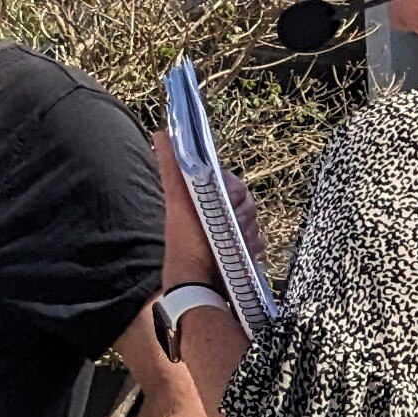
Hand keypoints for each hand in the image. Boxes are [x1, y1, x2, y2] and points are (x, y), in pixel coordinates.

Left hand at [157, 141, 261, 300]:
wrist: (198, 284)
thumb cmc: (186, 241)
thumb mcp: (177, 199)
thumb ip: (171, 166)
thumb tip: (159, 132)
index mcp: (203, 197)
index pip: (233, 183)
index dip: (234, 191)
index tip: (228, 203)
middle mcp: (215, 213)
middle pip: (246, 202)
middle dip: (243, 214)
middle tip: (232, 228)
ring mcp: (228, 232)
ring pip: (253, 221)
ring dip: (249, 232)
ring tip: (236, 245)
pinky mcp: (239, 251)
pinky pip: (257, 241)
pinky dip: (253, 247)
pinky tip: (244, 254)